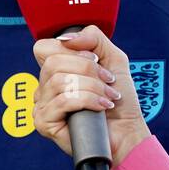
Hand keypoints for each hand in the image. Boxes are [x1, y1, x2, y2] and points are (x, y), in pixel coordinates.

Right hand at [32, 25, 151, 165]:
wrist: (127, 131)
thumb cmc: (119, 98)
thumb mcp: (113, 58)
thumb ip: (93, 38)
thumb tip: (66, 39)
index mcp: (55, 72)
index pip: (44, 48)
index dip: (72, 50)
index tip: (95, 61)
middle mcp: (43, 88)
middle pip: (54, 62)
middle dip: (88, 69)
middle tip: (107, 82)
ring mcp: (41, 106)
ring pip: (60, 81)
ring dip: (92, 87)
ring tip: (107, 98)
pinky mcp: (44, 123)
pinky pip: (63, 100)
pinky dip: (88, 100)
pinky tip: (101, 108)